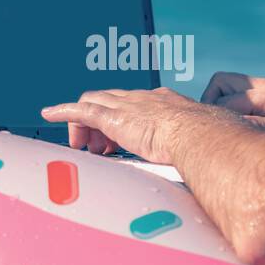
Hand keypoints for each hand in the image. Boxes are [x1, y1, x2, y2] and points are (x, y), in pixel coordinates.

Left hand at [41, 87, 217, 163]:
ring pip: (94, 104)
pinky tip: (49, 115)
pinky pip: (81, 111)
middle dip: (102, 124)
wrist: (201, 136)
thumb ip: (201, 148)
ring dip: (85, 126)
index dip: (126, 118)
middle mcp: (143, 99)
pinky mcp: (114, 118)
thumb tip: (215, 164)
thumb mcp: (204, 143)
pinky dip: (63, 112)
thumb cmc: (210, 142)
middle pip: (112, 102)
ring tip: (83, 147)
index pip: (137, 104)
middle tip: (101, 148)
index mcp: (165, 103)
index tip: (124, 140)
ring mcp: (128, 106)